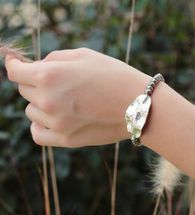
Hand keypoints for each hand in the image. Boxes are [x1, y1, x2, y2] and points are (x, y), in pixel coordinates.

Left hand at [5, 48, 148, 146]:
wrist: (139, 104)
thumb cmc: (114, 75)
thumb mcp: (83, 55)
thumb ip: (53, 59)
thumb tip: (34, 67)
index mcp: (49, 76)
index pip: (15, 72)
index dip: (16, 65)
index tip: (18, 64)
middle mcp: (48, 101)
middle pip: (25, 91)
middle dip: (37, 83)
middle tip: (59, 83)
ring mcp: (57, 123)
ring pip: (32, 112)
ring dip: (42, 104)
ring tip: (65, 101)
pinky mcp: (67, 140)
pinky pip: (38, 134)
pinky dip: (40, 125)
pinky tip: (52, 119)